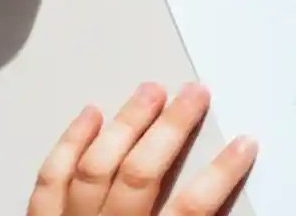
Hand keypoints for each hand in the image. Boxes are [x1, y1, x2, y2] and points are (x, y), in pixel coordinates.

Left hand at [28, 83, 256, 215]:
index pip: (191, 210)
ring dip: (125, 124)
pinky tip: (90, 115)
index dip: (221, 175)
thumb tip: (229, 214)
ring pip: (94, 168)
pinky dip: (69, 143)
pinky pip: (50, 180)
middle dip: (171, 129)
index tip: (245, 143)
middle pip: (140, 175)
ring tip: (150, 92)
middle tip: (194, 94)